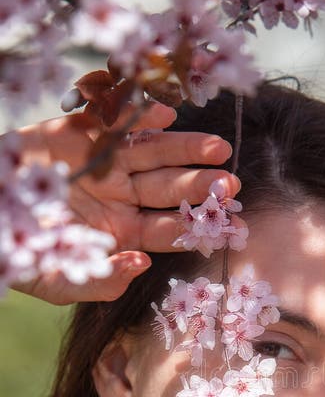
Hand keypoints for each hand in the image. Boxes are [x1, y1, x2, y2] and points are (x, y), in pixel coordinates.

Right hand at [11, 101, 238, 304]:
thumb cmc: (18, 252)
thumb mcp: (56, 279)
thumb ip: (100, 281)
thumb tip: (141, 264)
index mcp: (122, 233)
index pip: (168, 230)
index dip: (197, 227)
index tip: (228, 225)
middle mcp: (121, 197)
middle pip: (169, 189)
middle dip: (200, 186)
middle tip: (231, 183)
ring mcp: (105, 163)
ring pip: (153, 153)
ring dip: (185, 149)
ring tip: (218, 148)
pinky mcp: (81, 132)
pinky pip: (114, 121)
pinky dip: (137, 116)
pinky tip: (165, 115)